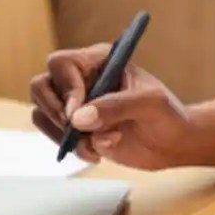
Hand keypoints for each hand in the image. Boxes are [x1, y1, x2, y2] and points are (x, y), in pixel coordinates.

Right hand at [29, 44, 193, 169]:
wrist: (172, 143)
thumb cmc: (167, 115)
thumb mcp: (149, 104)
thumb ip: (116, 107)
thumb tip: (77, 118)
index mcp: (98, 60)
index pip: (62, 64)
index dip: (65, 87)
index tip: (76, 112)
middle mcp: (81, 78)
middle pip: (41, 85)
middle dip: (55, 112)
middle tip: (76, 130)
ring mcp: (75, 104)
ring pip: (42, 113)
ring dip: (64, 134)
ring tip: (96, 145)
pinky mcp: (75, 128)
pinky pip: (54, 136)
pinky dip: (71, 148)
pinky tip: (97, 153)